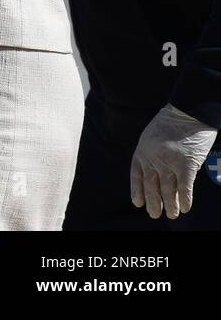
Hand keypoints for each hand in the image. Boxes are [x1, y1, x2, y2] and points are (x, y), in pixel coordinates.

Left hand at [130, 103, 217, 218]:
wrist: (188, 110)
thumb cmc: (173, 121)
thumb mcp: (153, 135)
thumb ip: (153, 152)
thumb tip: (158, 170)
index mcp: (142, 151)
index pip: (136, 175)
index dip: (137, 190)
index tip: (138, 203)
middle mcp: (153, 159)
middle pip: (151, 185)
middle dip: (153, 202)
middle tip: (154, 215)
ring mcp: (169, 162)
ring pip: (168, 190)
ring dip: (170, 204)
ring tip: (173, 215)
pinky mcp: (186, 164)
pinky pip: (184, 186)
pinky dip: (185, 198)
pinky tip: (186, 208)